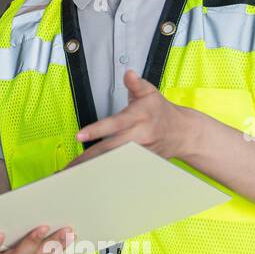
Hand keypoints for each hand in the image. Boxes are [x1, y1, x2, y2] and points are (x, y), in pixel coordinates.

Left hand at [65, 69, 200, 167]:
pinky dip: (107, 174)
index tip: (79, 135)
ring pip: (114, 161)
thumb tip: (128, 74)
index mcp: (137, 118)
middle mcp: (138, 137)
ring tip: (74, 175)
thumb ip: (135, 83)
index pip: (114, 124)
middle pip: (110, 149)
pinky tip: (91, 179)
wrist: (184, 132)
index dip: (96, 130)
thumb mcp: (150, 93)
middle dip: (89, 157)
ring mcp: (140, 152)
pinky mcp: (141, 161)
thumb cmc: (162, 112)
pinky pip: (121, 168)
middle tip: (70, 165)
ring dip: (94, 168)